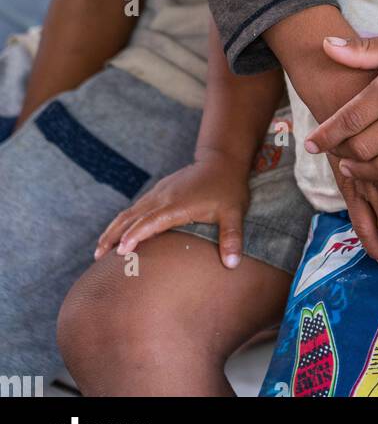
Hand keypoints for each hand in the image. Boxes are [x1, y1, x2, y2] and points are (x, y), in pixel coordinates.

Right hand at [93, 151, 251, 268]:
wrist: (222, 160)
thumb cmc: (228, 188)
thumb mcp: (234, 213)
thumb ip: (232, 237)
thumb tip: (233, 264)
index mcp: (177, 205)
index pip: (151, 222)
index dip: (135, 236)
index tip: (120, 251)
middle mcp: (163, 198)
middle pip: (131, 216)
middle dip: (113, 235)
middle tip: (97, 256)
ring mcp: (159, 192)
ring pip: (130, 211)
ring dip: (114, 228)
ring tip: (99, 249)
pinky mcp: (159, 191)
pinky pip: (136, 207)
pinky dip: (123, 220)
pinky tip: (118, 232)